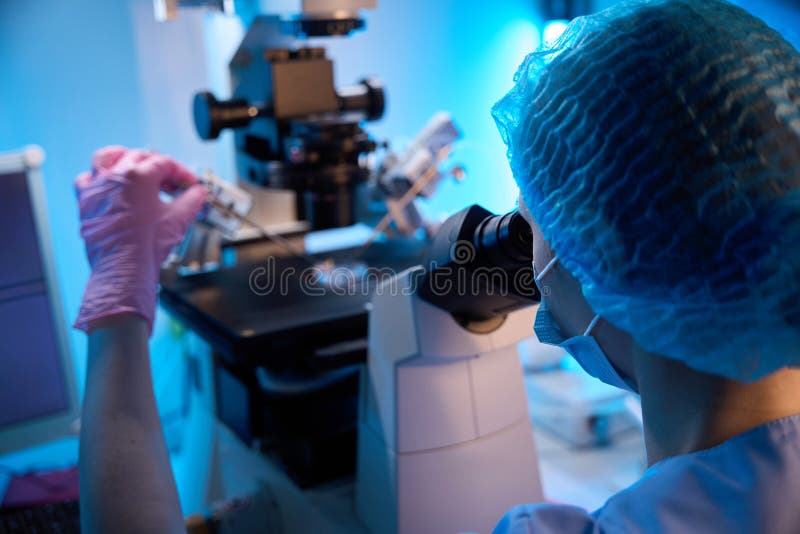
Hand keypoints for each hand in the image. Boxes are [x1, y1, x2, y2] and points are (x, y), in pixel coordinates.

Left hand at [74, 146, 207, 332]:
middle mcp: (115, 177)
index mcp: (138, 176)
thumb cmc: (147, 246)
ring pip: (106, 158)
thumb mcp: (179, 219)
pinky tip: (110, 187)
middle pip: (139, 156)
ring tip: (136, 168)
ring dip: (124, 158)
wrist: (124, 269)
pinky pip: (85, 180)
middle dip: (158, 166)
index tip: (190, 184)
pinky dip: (98, 179)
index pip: (164, 163)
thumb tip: (198, 193)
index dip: (181, 172)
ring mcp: (97, 188)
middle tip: (171, 182)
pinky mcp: (85, 203)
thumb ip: (193, 200)